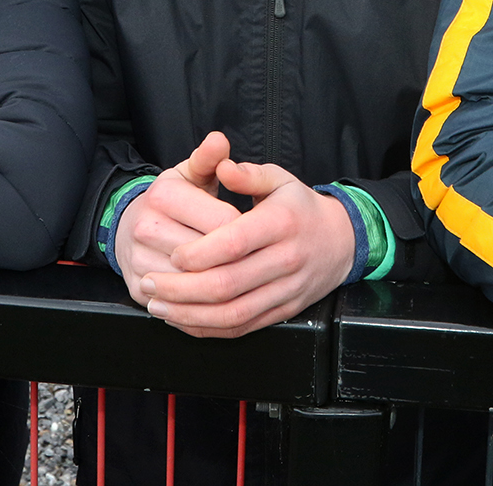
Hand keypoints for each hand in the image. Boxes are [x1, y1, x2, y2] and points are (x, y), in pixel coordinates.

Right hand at [114, 131, 240, 299]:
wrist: (131, 227)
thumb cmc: (172, 200)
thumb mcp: (190, 174)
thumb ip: (209, 158)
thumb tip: (220, 140)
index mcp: (163, 196)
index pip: (221, 222)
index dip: (244, 230)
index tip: (252, 231)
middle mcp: (147, 228)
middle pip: (210, 255)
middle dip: (236, 259)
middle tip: (251, 256)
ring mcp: (140, 261)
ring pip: (196, 283)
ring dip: (220, 282)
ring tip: (236, 273)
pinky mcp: (139, 288)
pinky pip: (180, 303)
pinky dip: (203, 302)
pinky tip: (218, 294)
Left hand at [138, 155, 355, 338]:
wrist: (343, 241)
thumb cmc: (301, 208)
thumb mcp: (280, 180)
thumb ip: (248, 174)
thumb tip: (221, 164)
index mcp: (282, 223)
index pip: (234, 243)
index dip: (198, 253)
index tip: (172, 254)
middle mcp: (286, 259)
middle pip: (228, 283)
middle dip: (182, 288)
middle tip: (150, 283)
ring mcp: (287, 289)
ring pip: (233, 313)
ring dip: (189, 314)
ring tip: (159, 306)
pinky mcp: (284, 310)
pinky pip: (242, 326)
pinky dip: (209, 329)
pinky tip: (184, 320)